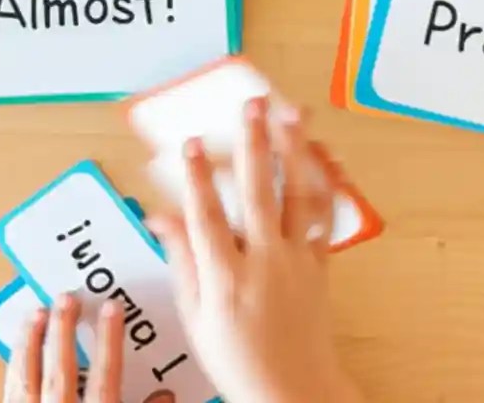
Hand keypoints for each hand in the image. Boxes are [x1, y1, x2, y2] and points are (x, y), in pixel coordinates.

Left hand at [3, 294, 123, 402]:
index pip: (104, 380)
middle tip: (68, 297)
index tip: (112, 308)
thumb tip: (162, 392)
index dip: (109, 342)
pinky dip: (15, 365)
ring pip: (26, 377)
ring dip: (32, 341)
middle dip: (63, 331)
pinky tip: (20, 350)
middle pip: (60, 371)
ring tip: (38, 311)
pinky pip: (10, 390)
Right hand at [146, 97, 362, 402]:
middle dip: (252, 144)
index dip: (197, 176)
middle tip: (249, 107)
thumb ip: (182, 261)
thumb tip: (161, 219)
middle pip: (257, 192)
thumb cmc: (239, 358)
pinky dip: (322, 181)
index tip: (191, 144)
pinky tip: (320, 155)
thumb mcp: (195, 315)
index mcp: (226, 278)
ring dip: (293, 150)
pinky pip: (321, 215)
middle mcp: (264, 263)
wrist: (294, 389)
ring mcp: (297, 261)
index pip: (207, 216)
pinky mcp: (319, 263)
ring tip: (290, 115)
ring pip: (296, 195)